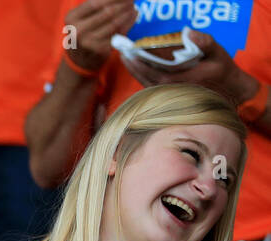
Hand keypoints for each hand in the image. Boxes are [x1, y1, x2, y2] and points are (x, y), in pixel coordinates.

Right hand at [64, 0, 137, 73]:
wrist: (80, 56)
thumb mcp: (82, 16)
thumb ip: (96, 4)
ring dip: (128, 13)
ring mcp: (89, 42)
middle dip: (123, 4)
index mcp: (72, 18)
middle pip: (107, 12)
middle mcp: (78, 31)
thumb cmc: (84, 30)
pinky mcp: (100, 50)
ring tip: (133, 7)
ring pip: (115, 23)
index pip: (94, 4)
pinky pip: (118, 33)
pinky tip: (132, 16)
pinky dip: (128, 23)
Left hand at [118, 30, 259, 102]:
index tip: (130, 54)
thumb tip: (188, 32)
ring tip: (126, 58)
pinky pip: (151, 87)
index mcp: (184, 81)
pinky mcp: (169, 96)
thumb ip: (204, 42)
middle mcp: (174, 91)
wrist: (230, 90)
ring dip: (135, 72)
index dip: (141, 66)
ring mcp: (171, 95)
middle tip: (123, 53)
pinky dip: (142, 77)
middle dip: (134, 66)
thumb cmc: (222, 69)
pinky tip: (136, 67)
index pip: (156, 74)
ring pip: (147, 85)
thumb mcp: (218, 53)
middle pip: (146, 80)